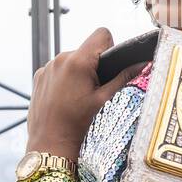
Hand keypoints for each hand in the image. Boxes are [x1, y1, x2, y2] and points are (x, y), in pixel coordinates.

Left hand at [25, 27, 144, 159]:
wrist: (50, 147)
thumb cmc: (78, 127)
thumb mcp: (105, 102)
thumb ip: (125, 79)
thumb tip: (143, 64)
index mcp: (78, 62)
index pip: (101, 34)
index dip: (110, 47)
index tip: (109, 67)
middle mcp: (59, 60)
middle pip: (86, 50)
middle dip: (94, 65)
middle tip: (95, 91)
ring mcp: (46, 68)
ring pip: (71, 60)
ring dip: (78, 73)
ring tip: (79, 98)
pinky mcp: (38, 77)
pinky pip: (57, 70)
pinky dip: (64, 80)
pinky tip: (65, 100)